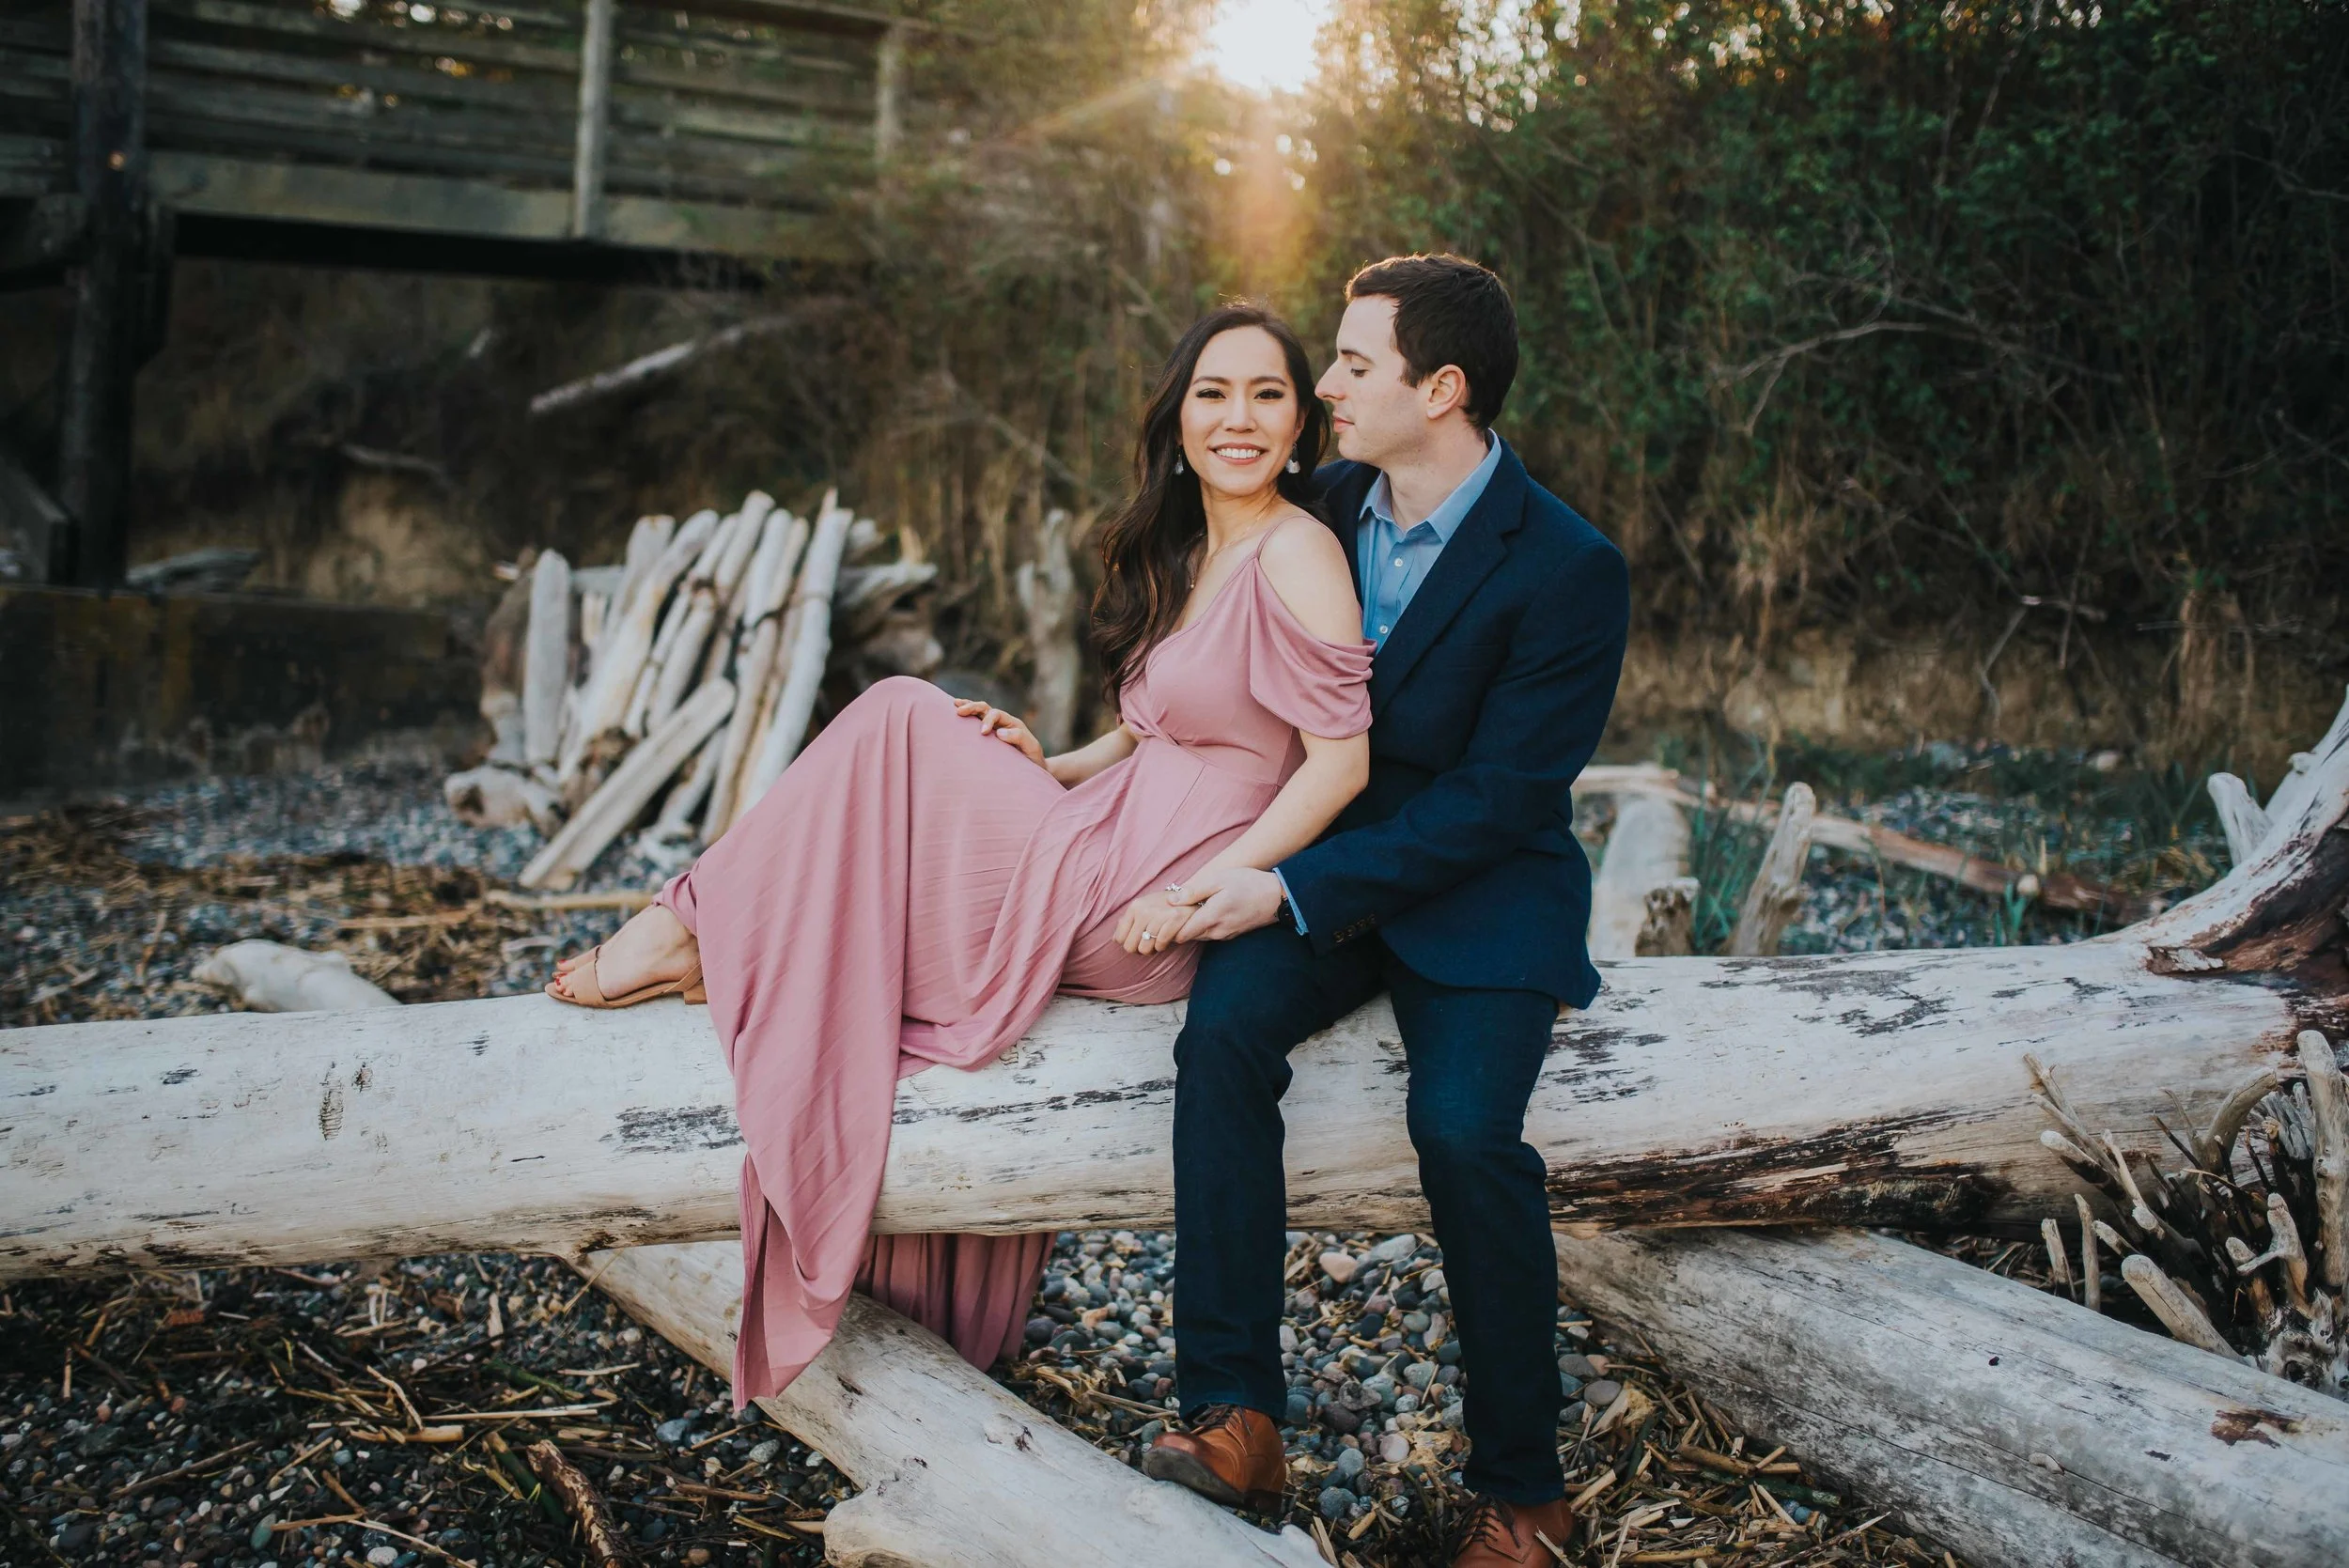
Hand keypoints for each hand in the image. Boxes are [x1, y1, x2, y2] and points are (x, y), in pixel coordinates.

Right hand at [952, 698, 1046, 768]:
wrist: (1035, 768)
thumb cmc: (1033, 759)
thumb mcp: (1031, 747)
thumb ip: (1019, 737)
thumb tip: (999, 732)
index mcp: (1012, 723)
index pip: (997, 715)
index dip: (988, 720)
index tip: (982, 732)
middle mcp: (1001, 723)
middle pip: (985, 708)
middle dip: (972, 707)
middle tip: (959, 711)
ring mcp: (993, 728)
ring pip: (978, 712)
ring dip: (967, 707)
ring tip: (954, 705)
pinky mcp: (986, 737)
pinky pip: (976, 722)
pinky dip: (967, 716)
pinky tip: (954, 714)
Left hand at [1114, 888, 1192, 955]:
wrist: (1190, 898)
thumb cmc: (1164, 907)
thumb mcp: (1144, 909)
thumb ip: (1128, 922)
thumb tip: (1114, 939)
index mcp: (1134, 907)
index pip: (1119, 938)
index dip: (1128, 944)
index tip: (1138, 941)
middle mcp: (1144, 910)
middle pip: (1130, 946)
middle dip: (1139, 949)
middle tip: (1149, 944)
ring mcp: (1159, 914)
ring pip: (1144, 948)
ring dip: (1152, 949)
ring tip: (1159, 941)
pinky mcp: (1174, 919)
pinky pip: (1160, 945)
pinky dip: (1163, 946)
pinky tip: (1167, 940)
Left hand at [1168, 867, 1285, 942]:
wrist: (1277, 897)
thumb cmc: (1248, 883)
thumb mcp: (1220, 879)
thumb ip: (1194, 891)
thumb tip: (1171, 901)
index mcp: (1211, 918)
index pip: (1181, 934)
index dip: (1171, 926)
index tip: (1169, 912)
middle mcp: (1217, 932)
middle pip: (1188, 936)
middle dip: (1180, 925)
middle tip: (1179, 907)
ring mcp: (1225, 935)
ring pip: (1199, 935)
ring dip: (1193, 925)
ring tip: (1193, 906)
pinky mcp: (1232, 935)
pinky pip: (1211, 933)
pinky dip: (1205, 925)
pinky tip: (1208, 910)